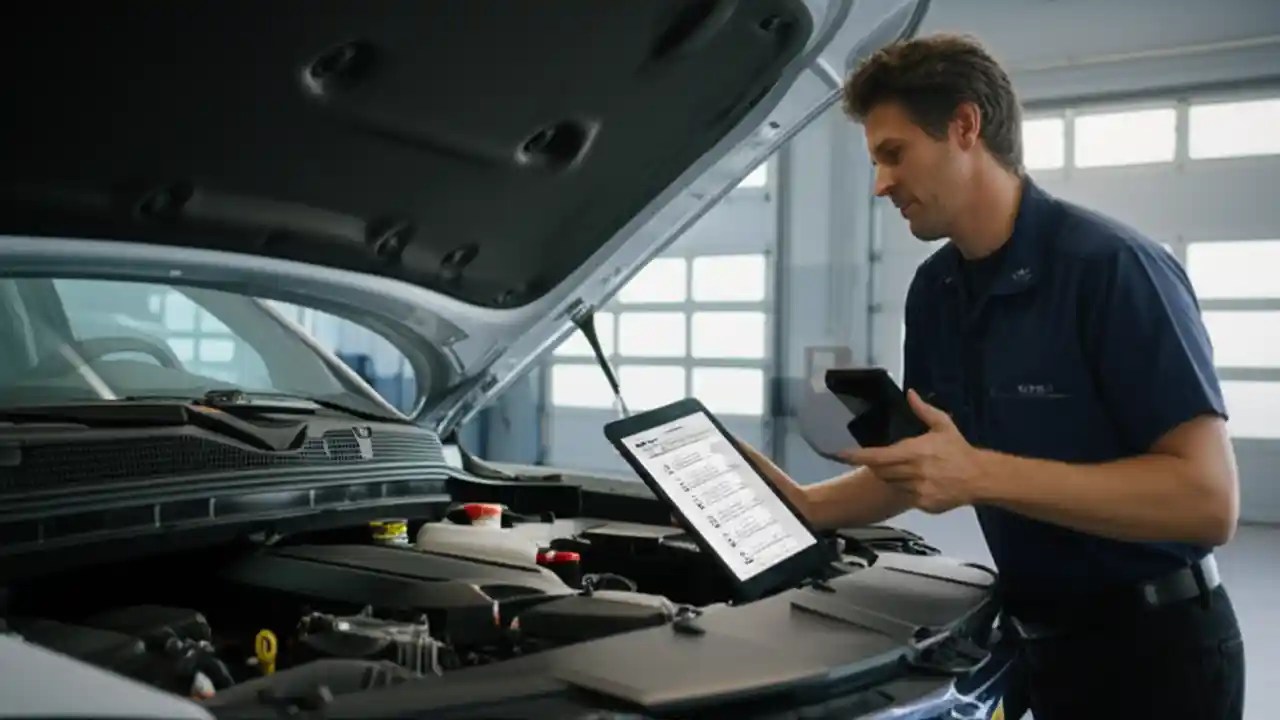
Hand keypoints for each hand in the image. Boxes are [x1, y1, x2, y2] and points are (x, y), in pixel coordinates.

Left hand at [837, 389, 985, 513]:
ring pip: (891, 484)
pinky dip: (906, 488)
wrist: (980, 477)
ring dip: (892, 476)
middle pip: (880, 471)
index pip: (877, 456)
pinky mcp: (923, 504)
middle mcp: (913, 472)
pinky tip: (920, 480)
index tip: (839, 454)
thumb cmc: (958, 450)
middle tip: (882, 458)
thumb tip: (910, 393)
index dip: (857, 456)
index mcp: (914, 452)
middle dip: (876, 464)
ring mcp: (917, 491)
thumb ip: (923, 410)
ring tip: (908, 468)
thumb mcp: (943, 425)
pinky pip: (904, 495)